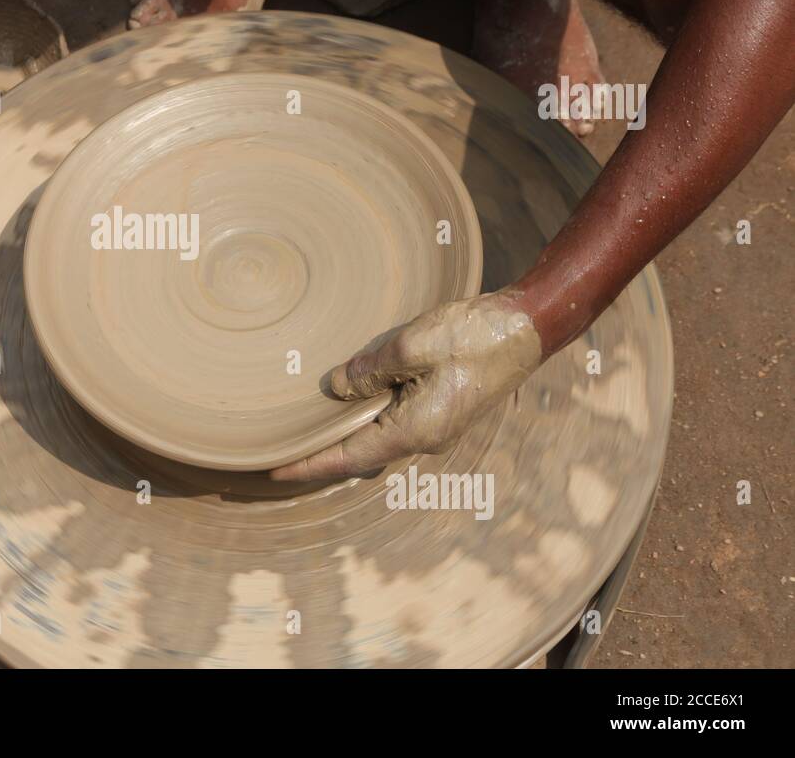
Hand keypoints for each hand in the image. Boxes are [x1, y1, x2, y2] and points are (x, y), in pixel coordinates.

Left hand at [270, 290, 543, 480]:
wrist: (527, 328)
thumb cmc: (474, 336)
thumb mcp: (412, 346)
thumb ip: (369, 371)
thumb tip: (336, 388)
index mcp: (415, 430)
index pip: (348, 458)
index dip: (308, 466)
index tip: (273, 471)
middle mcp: (425, 437)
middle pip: (360, 454)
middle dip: (321, 454)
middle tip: (280, 451)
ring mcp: (437, 424)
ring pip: (377, 435)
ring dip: (343, 432)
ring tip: (306, 427)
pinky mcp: (444, 407)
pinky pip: (394, 418)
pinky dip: (365, 415)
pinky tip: (347, 399)